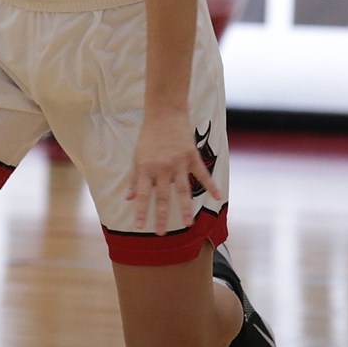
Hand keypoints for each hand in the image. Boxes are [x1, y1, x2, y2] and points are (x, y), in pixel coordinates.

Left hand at [123, 107, 220, 234]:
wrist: (165, 112)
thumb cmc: (149, 135)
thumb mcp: (137, 156)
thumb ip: (135, 179)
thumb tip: (129, 198)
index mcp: (147, 168)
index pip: (143, 195)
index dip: (141, 211)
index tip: (140, 227)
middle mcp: (163, 168)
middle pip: (163, 197)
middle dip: (162, 216)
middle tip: (161, 234)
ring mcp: (179, 163)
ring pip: (183, 190)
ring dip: (185, 208)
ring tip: (189, 224)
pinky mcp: (192, 156)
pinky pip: (202, 174)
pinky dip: (211, 186)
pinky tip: (218, 197)